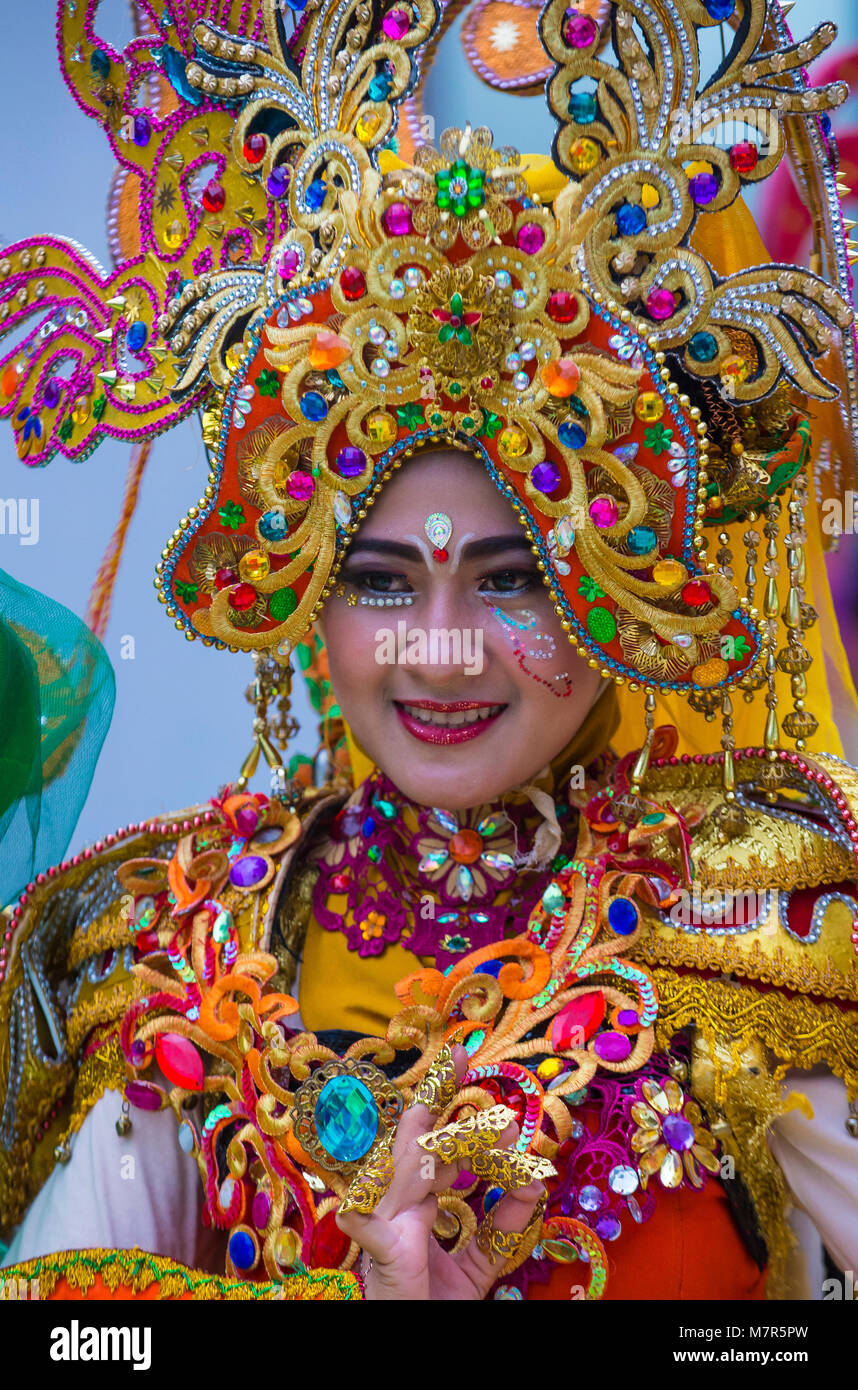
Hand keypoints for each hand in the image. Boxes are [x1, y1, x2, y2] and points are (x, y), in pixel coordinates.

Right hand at [336, 1047, 545, 1299]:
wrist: (413, 1340)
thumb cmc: (436, 1302)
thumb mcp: (482, 1260)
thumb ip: (505, 1221)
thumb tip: (535, 1181)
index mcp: (417, 1203)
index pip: (435, 1141)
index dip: (445, 1098)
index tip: (462, 1055)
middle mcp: (398, 1206)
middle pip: (418, 1144)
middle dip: (441, 1103)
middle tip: (467, 1069)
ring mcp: (386, 1225)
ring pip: (403, 1169)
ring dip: (431, 1142)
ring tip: (459, 1120)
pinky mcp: (382, 1253)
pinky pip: (366, 1228)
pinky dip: (363, 1215)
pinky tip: (367, 1206)